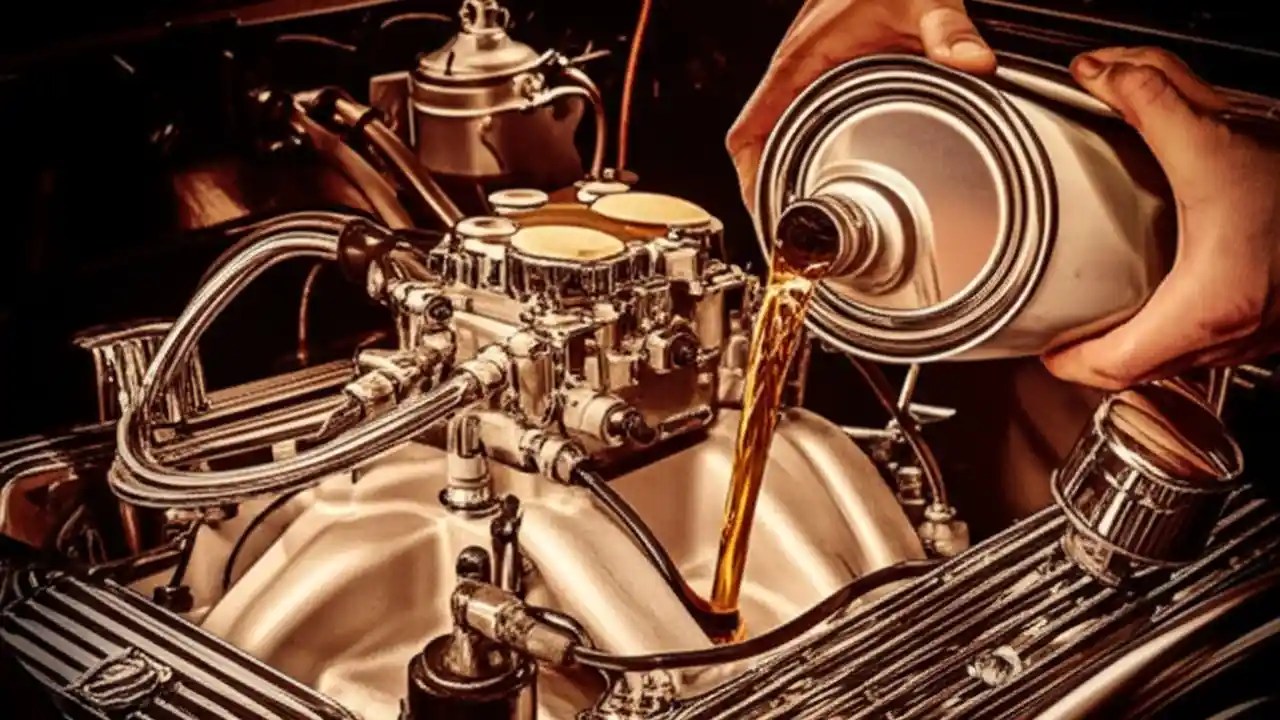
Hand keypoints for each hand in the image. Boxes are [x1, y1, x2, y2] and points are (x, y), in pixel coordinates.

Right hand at [727, 0, 995, 211]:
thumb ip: (948, 30)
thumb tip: (971, 64)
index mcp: (799, 64)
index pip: (749, 133)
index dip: (749, 183)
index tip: (767, 219)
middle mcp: (794, 73)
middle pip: (759, 148)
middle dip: (769, 195)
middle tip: (795, 236)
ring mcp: (805, 76)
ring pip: (776, 137)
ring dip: (784, 177)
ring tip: (809, 219)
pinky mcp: (822, 74)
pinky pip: (798, 122)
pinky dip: (801, 153)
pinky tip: (828, 174)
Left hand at [1043, 47, 1279, 389]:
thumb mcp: (1223, 138)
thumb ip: (1154, 102)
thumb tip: (1103, 75)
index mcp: (1208, 305)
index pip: (1110, 368)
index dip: (1064, 363)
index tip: (1039, 347)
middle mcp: (1233, 333)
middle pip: (1139, 372)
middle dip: (1093, 355)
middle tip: (1061, 329)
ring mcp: (1260, 333)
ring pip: (1177, 360)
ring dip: (1137, 342)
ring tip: (1100, 315)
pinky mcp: (1277, 319)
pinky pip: (1211, 341)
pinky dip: (1177, 325)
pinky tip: (1168, 291)